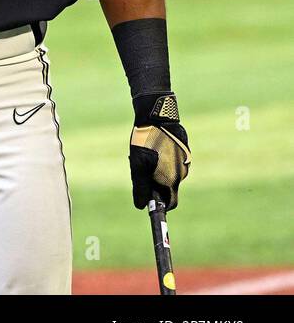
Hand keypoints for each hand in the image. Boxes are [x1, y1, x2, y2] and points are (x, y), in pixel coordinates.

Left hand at [129, 93, 190, 210]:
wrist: (157, 116)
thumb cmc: (145, 141)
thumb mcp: (138, 165)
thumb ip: (140, 187)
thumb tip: (141, 206)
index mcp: (172, 180)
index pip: (171, 203)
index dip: (161, 206)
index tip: (152, 203)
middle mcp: (182, 173)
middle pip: (169, 188)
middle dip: (156, 184)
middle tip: (142, 169)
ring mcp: (185, 162)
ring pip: (171, 174)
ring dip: (159, 171)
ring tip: (146, 155)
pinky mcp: (185, 151)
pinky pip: (174, 162)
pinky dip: (164, 160)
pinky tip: (154, 147)